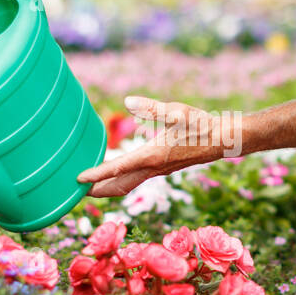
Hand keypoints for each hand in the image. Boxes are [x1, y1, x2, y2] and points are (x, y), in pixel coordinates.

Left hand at [76, 96, 226, 197]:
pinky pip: (134, 179)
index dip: (96, 174)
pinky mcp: (162, 168)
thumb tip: (128, 102)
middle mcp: (152, 168)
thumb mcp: (176, 112)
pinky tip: (113, 172)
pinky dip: (119, 180)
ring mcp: (157, 170)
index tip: (78, 180)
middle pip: (118, 186)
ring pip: (127, 185)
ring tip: (87, 187)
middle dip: (96, 191)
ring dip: (107, 188)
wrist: (223, 140)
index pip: (118, 168)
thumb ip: (151, 108)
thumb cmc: (200, 125)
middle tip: (72, 192)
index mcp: (152, 156)